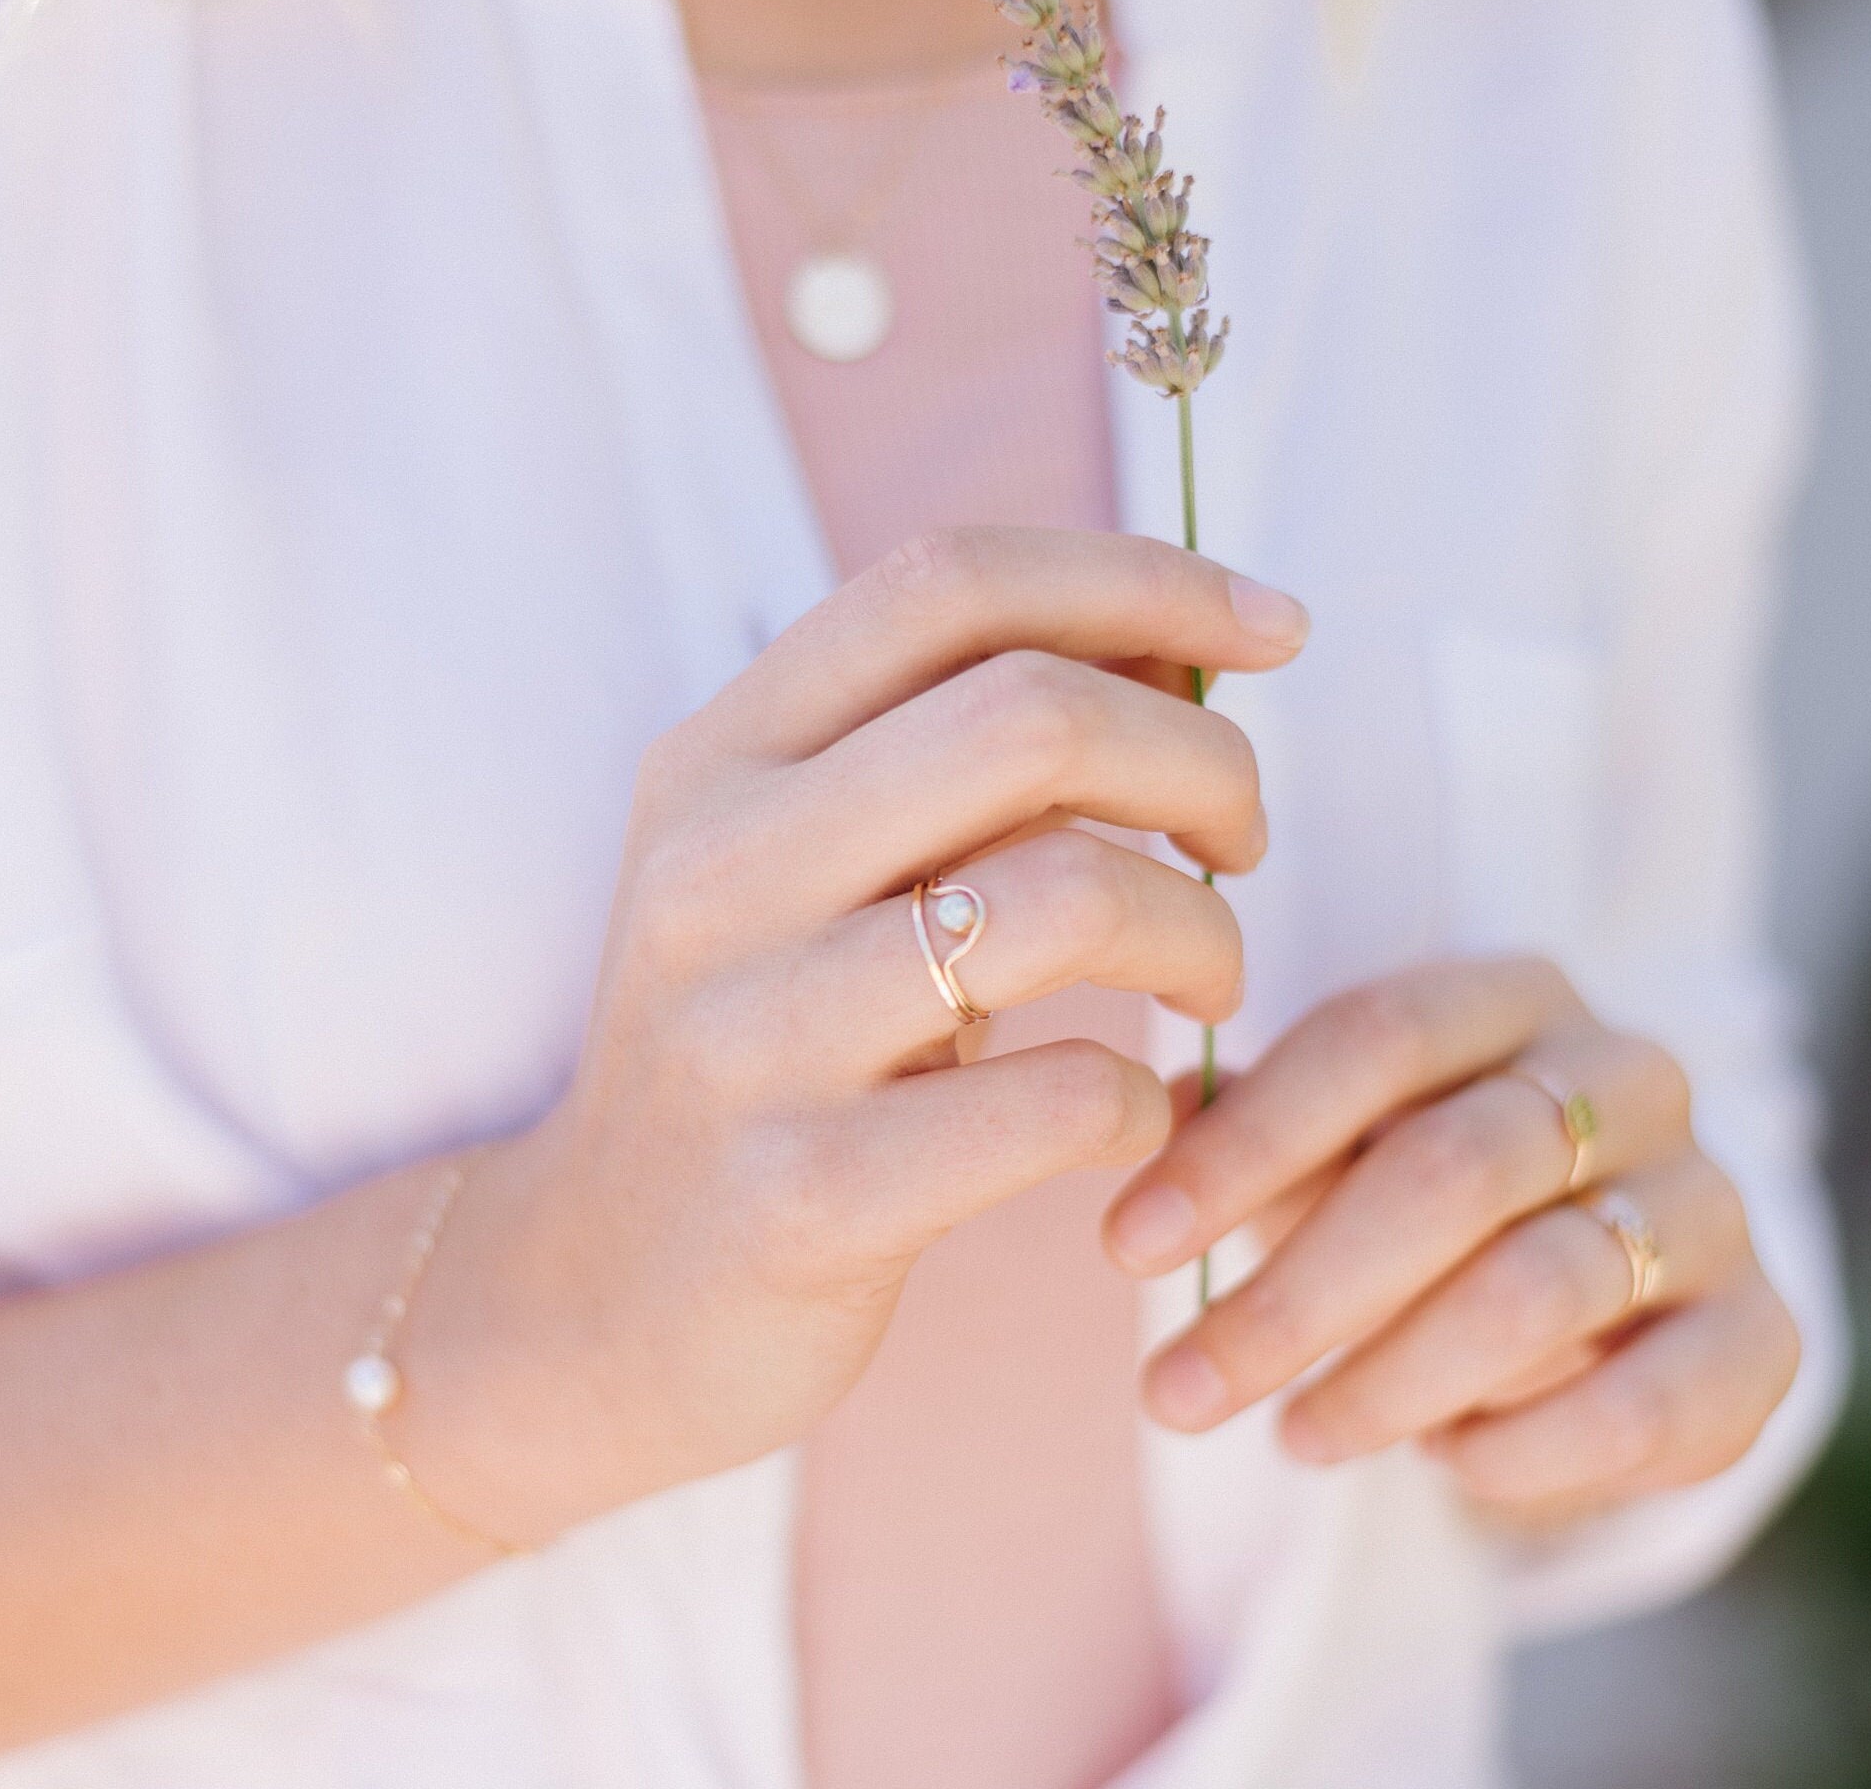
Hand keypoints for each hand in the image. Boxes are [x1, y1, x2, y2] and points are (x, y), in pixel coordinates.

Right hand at [433, 529, 1307, 1540]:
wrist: (597, 1292)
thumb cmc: (758, 1049)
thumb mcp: (799, 868)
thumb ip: (948, 753)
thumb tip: (1168, 643)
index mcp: (720, 757)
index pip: (949, 583)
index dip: (1142, 578)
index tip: (1272, 628)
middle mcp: (718, 867)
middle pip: (1033, 716)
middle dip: (1203, 760)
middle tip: (1242, 836)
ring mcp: (750, 1034)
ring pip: (1070, 899)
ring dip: (1202, 934)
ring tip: (1207, 982)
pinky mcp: (807, 1194)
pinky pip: (1064, 1098)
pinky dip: (1146, 1100)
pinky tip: (1127, 1121)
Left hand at [1104, 956, 1801, 1524]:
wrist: (1608, 1278)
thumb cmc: (1427, 1183)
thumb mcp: (1336, 1137)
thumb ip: (1249, 1130)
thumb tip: (1143, 1127)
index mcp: (1513, 995)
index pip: (1371, 1040)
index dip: (1241, 1144)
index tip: (1127, 1244)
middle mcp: (1628, 1075)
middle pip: (1450, 1171)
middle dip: (1294, 1295)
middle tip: (1176, 1390)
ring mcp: (1706, 1201)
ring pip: (1535, 1291)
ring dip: (1388, 1381)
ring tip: (1292, 1435)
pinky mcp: (1759, 1333)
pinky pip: (1645, 1405)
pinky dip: (1527, 1449)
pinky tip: (1442, 1463)